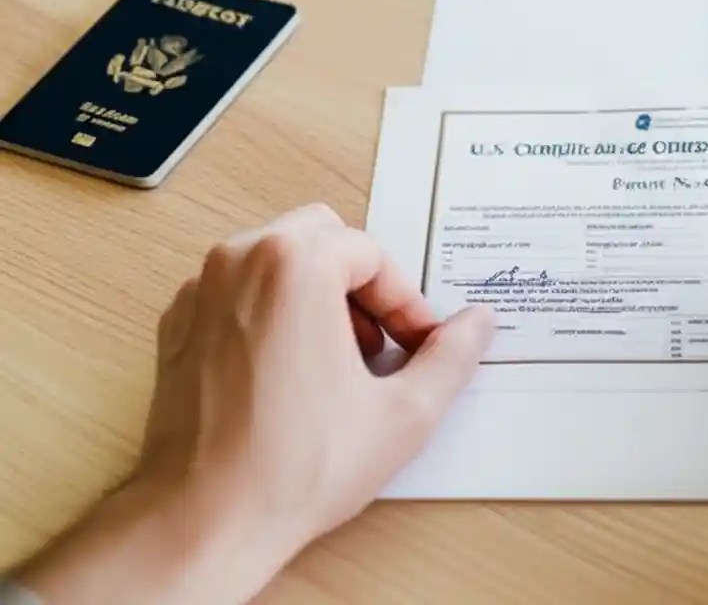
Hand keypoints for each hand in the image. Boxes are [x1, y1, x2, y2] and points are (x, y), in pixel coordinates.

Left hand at [16, 204, 493, 604]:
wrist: (205, 520)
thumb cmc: (295, 468)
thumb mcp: (404, 414)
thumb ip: (452, 357)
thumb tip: (478, 324)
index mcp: (294, 266)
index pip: (371, 253)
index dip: (405, 300)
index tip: (417, 344)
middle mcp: (238, 263)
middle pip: (321, 237)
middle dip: (361, 284)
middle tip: (383, 341)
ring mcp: (199, 293)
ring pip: (275, 260)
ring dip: (318, 293)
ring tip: (341, 360)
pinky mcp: (178, 327)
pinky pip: (237, 291)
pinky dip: (272, 312)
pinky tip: (293, 373)